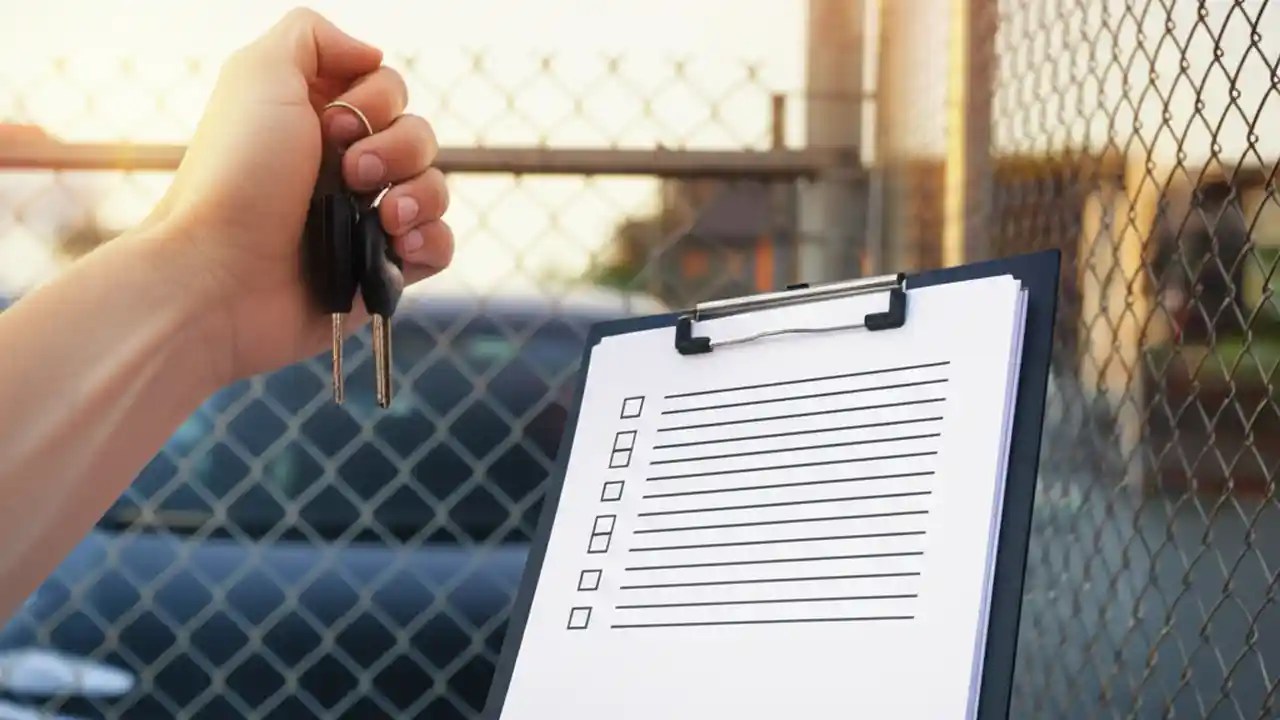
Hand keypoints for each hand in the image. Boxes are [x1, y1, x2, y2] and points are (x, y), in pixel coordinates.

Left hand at [142, 8, 451, 385]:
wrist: (221, 276)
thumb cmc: (235, 178)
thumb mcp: (257, 74)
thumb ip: (311, 35)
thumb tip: (371, 54)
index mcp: (317, 119)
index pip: (389, 88)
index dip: (375, 101)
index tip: (327, 124)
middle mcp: (344, 165)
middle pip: (420, 134)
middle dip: (399, 148)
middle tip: (350, 173)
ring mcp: (365, 219)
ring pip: (435, 188)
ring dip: (418, 196)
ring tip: (382, 218)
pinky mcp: (380, 270)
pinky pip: (438, 245)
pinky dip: (429, 241)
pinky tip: (397, 247)